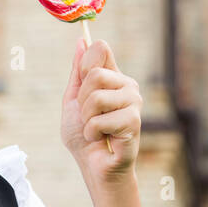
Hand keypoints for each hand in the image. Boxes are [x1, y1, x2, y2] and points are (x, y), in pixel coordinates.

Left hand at [60, 37, 141, 187]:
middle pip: (94, 74)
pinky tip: (102, 139)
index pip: (101, 48)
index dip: (84, 65)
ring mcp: (134, 102)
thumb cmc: (84, 136)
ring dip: (86, 120)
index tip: (82, 84)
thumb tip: (81, 41)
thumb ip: (78, 73)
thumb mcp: (73, 100)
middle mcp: (127, 85)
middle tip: (88, 117)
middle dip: (81, 101)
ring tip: (95, 130)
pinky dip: (93, 133)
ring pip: (96, 98)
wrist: (93, 165)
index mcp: (113, 77)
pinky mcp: (134, 121)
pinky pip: (100, 120)